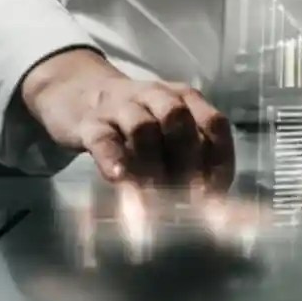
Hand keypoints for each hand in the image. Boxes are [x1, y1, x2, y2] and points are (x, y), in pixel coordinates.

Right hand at [21, 49, 234, 189]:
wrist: (82, 94)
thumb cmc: (140, 122)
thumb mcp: (169, 133)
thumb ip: (191, 159)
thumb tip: (211, 206)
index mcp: (186, 98)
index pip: (214, 123)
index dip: (219, 160)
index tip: (215, 194)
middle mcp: (158, 96)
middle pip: (178, 119)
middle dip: (187, 161)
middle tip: (186, 199)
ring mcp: (122, 107)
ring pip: (142, 127)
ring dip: (152, 166)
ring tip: (154, 201)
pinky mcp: (90, 123)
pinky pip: (103, 139)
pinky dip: (113, 160)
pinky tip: (119, 179)